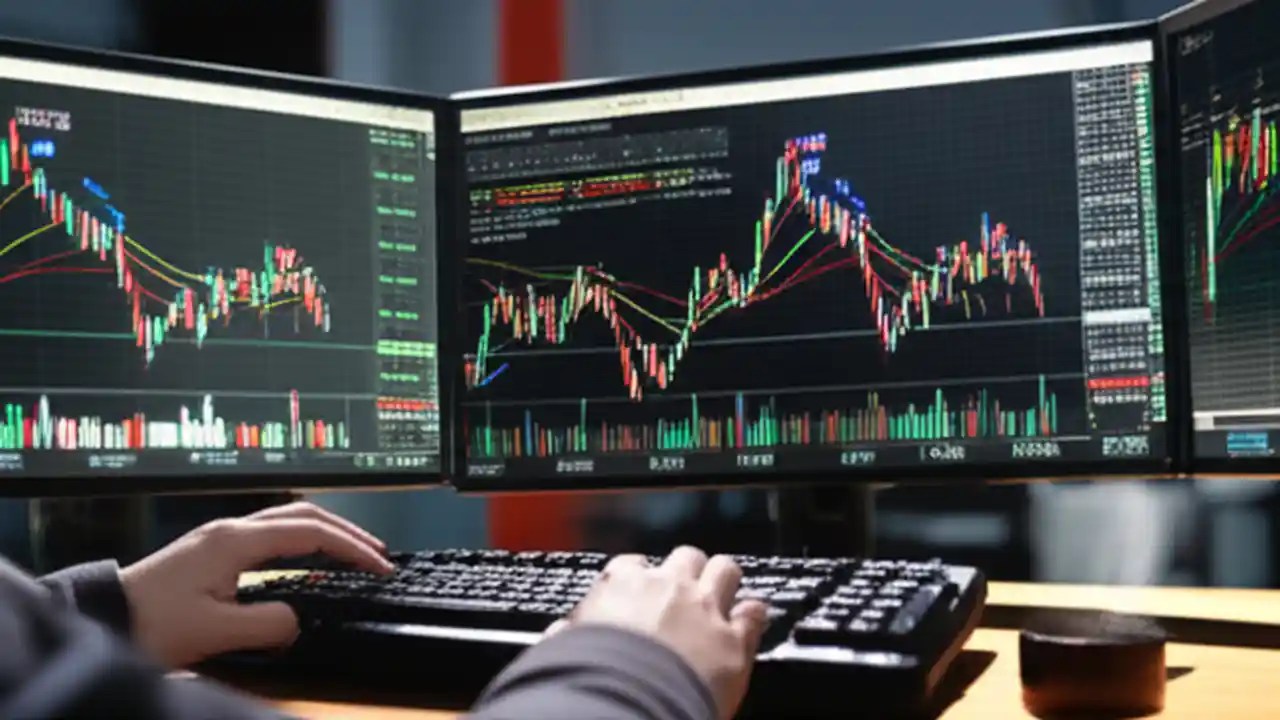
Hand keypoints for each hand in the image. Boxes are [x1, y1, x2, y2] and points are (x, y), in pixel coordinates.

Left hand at [120, 502, 393, 667]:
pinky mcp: (213, 551)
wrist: (103, 616)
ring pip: (288, 521)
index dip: (351, 548)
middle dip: (347, 532)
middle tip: (378, 554)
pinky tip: (309, 561)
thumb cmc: (152, 623)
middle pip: (304, 515)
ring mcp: (221, 537)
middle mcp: (231, 530)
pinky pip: (271, 535)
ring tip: (353, 553)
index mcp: (236, 541)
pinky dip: (303, 543)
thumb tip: (297, 619)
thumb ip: (268, 624)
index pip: (311, 533)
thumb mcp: (216, 632)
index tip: (379, 566)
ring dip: (326, 534)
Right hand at [550, 547, 767, 719]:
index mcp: (621, 585)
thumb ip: (567, 634)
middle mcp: (666, 587)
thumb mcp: (566, 649)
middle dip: (688, 572)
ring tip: (723, 595)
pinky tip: (752, 619)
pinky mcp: (733, 639)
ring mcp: (704, 608)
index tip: (639, 588)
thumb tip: (557, 634)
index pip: (632, 564)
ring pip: (725, 569)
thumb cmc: (593, 676)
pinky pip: (754, 612)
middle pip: (686, 557)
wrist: (626, 700)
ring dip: (724, 581)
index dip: (639, 576)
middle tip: (685, 592)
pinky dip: (753, 615)